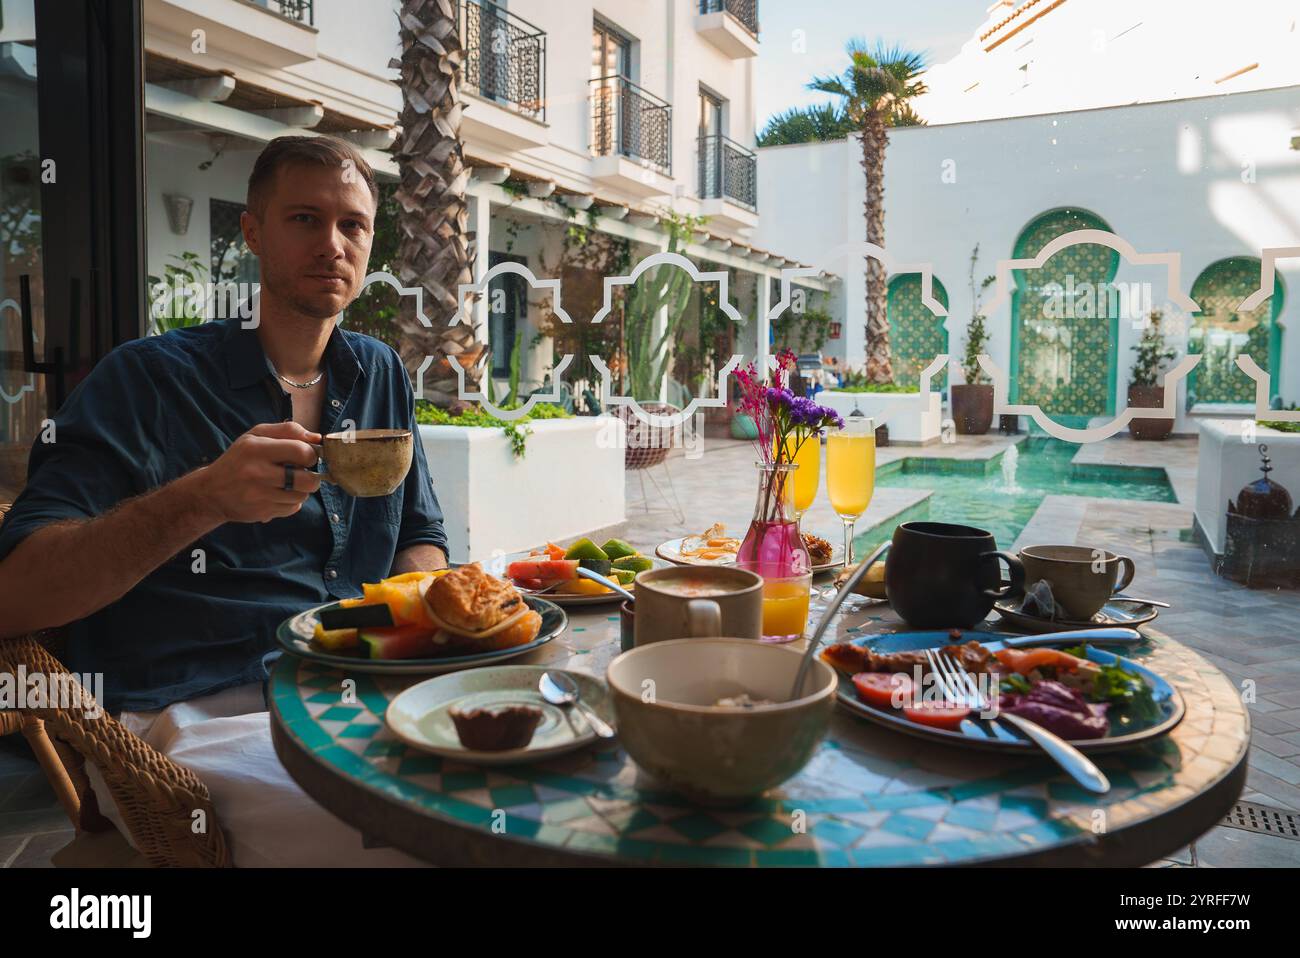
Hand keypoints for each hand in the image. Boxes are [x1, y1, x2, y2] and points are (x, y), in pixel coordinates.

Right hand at [190, 421, 323, 523]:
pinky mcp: (262, 512)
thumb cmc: (239, 459)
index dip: (311, 454)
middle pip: (308, 480)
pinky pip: (293, 508)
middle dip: (312, 476)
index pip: (301, 451)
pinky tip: (277, 494)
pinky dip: (291, 502)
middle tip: (303, 473)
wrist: (211, 492)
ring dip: (301, 490)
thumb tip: (317, 438)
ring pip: (302, 496)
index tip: (307, 456)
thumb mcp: (256, 435)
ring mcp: (259, 495)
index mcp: (256, 448)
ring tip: (287, 483)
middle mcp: (257, 473)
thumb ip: (288, 430)